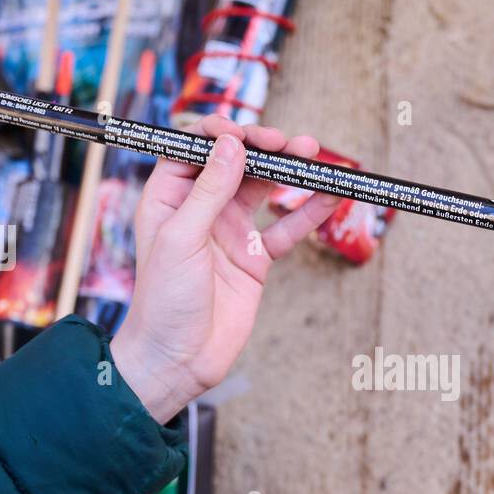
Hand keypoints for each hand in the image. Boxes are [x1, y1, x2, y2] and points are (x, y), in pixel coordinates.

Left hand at [111, 115, 340, 422]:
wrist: (178, 359)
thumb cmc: (163, 301)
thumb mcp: (181, 238)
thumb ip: (209, 190)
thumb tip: (231, 144)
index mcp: (170, 198)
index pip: (196, 150)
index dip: (221, 135)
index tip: (245, 134)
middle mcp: (200, 209)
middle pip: (236, 164)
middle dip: (264, 148)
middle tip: (289, 143)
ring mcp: (230, 232)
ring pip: (264, 190)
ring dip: (289, 172)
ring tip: (313, 154)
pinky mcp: (254, 258)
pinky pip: (285, 228)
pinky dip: (308, 212)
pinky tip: (330, 195)